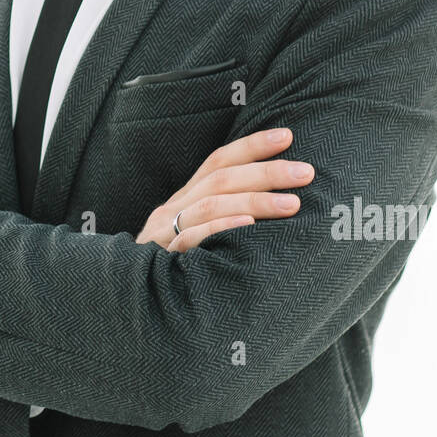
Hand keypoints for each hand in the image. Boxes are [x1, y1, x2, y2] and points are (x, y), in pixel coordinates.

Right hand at [135, 128, 313, 252]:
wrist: (131, 300)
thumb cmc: (178, 268)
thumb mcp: (196, 236)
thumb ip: (224, 217)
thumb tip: (279, 202)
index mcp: (184, 199)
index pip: (218, 161)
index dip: (252, 146)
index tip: (288, 136)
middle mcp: (173, 209)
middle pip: (220, 179)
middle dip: (266, 172)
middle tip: (305, 173)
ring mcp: (165, 232)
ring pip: (210, 205)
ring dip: (254, 201)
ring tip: (292, 204)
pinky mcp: (163, 257)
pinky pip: (192, 238)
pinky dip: (221, 228)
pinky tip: (249, 227)